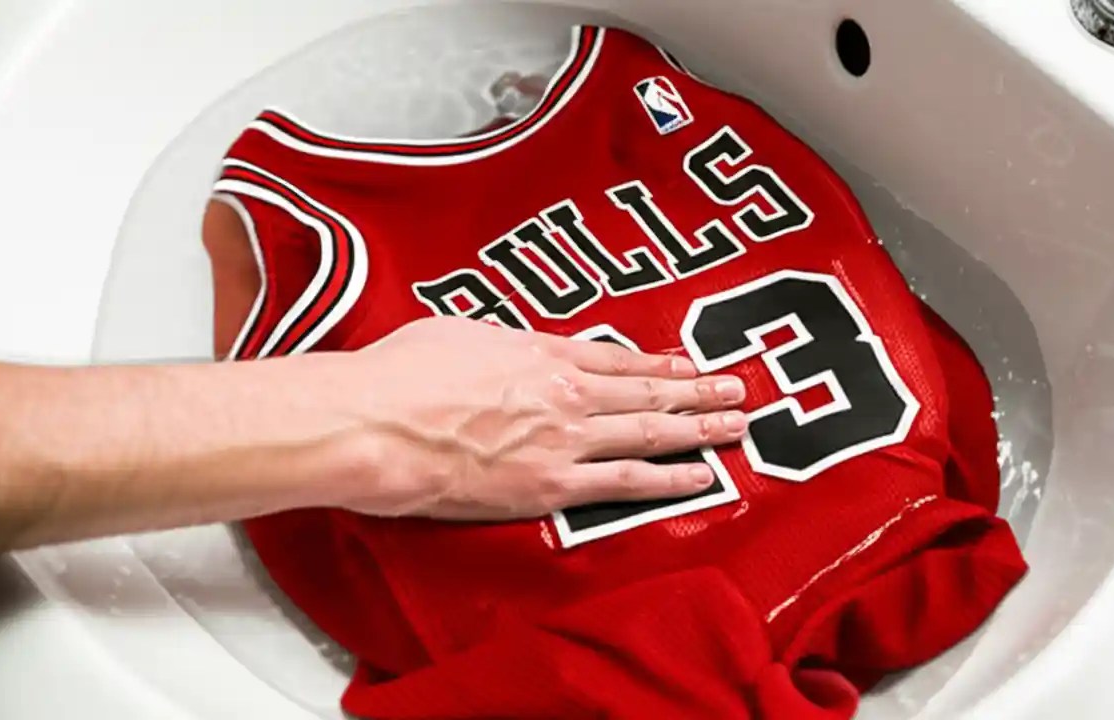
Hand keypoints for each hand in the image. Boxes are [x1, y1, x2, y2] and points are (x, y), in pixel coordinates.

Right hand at [331, 316, 747, 519]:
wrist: (374, 425)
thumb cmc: (399, 375)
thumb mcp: (457, 334)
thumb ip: (500, 344)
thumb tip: (508, 350)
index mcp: (542, 351)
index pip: (618, 358)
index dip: (659, 364)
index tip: (688, 365)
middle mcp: (566, 392)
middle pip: (648, 392)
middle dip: (699, 391)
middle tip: (739, 390)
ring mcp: (565, 439)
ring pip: (652, 432)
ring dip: (701, 429)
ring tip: (737, 426)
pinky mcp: (551, 486)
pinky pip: (627, 481)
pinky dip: (670, 478)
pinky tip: (701, 477)